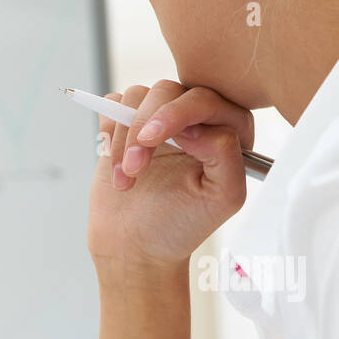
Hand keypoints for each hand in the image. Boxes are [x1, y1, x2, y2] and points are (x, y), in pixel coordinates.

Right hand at [87, 81, 252, 338]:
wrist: (135, 248)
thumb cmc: (181, 227)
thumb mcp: (222, 197)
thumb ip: (225, 153)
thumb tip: (196, 126)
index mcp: (229, 130)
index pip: (206, 99)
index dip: (177, 114)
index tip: (152, 141)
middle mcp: (195, 118)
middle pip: (168, 90)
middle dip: (145, 128)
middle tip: (134, 168)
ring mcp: (159, 121)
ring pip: (137, 96)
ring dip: (124, 137)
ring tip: (126, 178)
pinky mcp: (126, 126)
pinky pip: (113, 103)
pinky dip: (109, 132)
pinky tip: (115, 166)